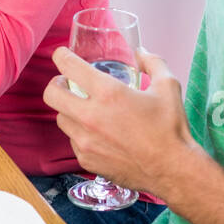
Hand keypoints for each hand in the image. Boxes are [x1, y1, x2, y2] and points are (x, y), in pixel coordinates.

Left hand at [43, 46, 196, 191]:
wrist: (172, 170)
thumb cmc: (170, 129)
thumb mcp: (168, 86)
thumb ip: (153, 63)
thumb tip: (141, 52)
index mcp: (108, 93)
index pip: (69, 66)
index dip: (61, 56)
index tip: (61, 55)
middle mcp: (91, 116)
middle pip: (51, 94)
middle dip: (56, 84)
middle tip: (66, 83)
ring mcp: (86, 141)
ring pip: (61, 118)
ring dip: (69, 110)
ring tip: (84, 109)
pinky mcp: (87, 160)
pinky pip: (72, 140)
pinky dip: (79, 133)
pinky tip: (95, 133)